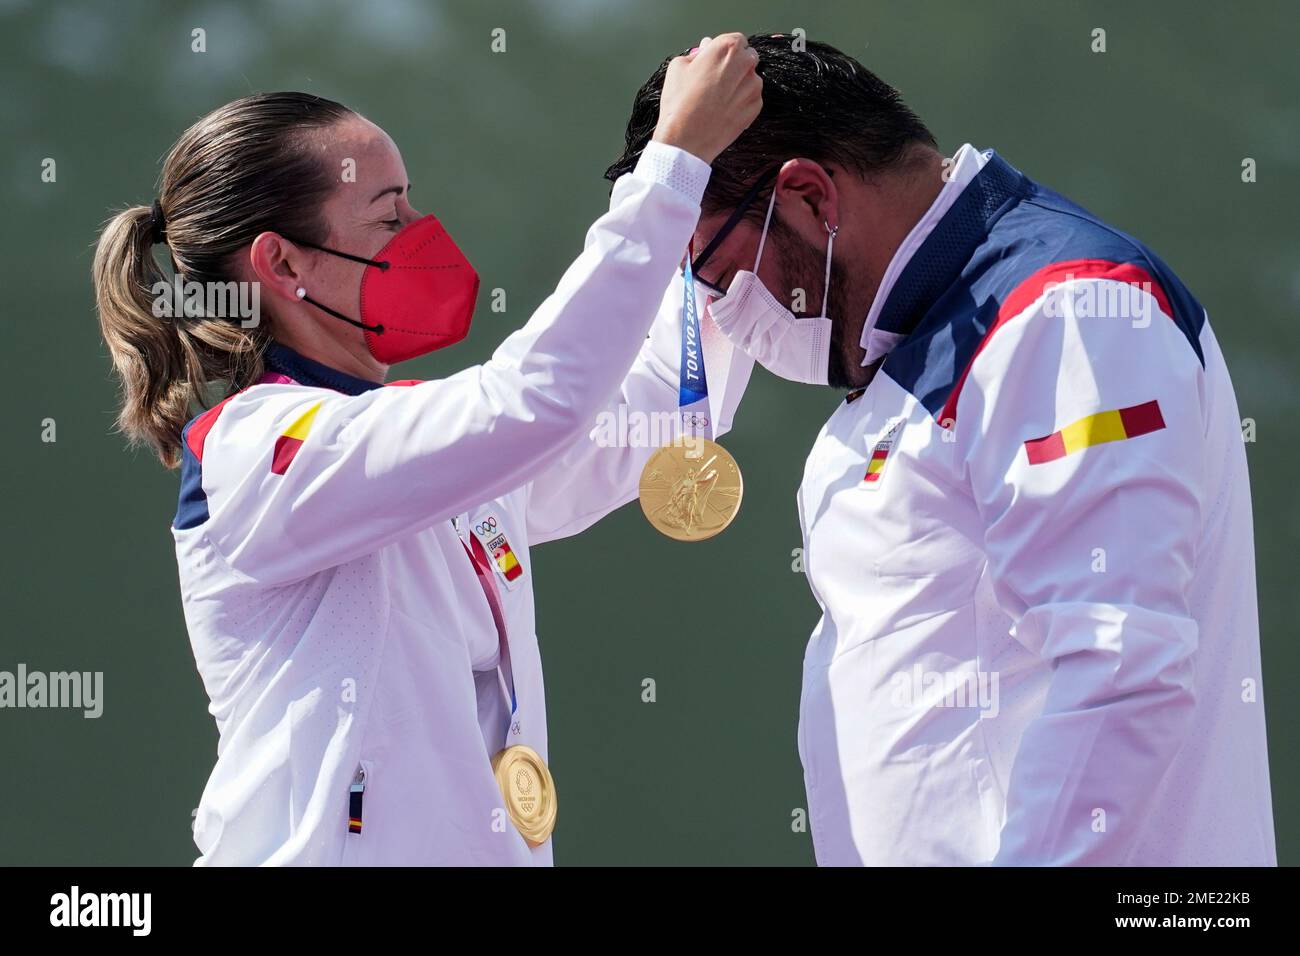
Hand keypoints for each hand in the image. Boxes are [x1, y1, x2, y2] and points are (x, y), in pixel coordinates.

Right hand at [652, 33, 761, 164]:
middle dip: (734, 65)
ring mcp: (754, 87)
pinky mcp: (756, 108)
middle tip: (716, 80)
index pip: (736, 40)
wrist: (686, 141)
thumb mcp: (678, 67)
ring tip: (718, 99)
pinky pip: (751, 98)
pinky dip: (741, 101)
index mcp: (727, 48)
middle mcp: (746, 64)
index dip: (724, 50)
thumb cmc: (679, 102)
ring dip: (738, 83)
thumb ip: (697, 53)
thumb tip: (707, 49)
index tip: (715, 61)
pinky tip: (723, 110)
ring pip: (750, 78)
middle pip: (746, 57)